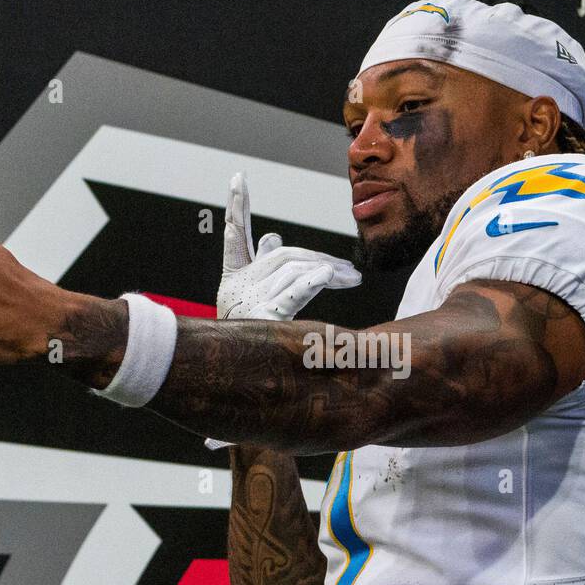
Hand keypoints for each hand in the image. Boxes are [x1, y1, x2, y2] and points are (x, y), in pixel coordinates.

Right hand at [206, 172, 360, 448]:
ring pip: (295, 270)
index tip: (239, 178)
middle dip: (318, 259)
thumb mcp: (258, 320)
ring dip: (329, 271)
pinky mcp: (265, 318)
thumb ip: (266, 278)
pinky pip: (297, 290)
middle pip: (284, 258)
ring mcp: (248, 302)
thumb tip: (275, 239)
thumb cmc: (257, 371)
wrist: (240, 406)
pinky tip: (336, 277)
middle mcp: (236, 291)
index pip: (234, 239)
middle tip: (349, 271)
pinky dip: (316, 280)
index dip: (238, 208)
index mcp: (231, 288)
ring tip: (353, 278)